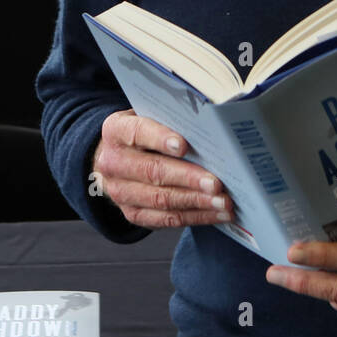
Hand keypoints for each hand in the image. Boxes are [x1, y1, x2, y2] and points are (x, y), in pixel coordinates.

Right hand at [92, 109, 234, 229]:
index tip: (184, 146)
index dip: (160, 139)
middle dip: (188, 178)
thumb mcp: (150, 118)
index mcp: (116, 131)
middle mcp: (112, 163)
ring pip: (161, 200)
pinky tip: (216, 214)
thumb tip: (209, 131)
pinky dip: (195, 217)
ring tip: (223, 203)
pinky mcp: (132, 214)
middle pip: (153, 172)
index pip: (137, 133)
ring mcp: (119, 192)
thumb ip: (171, 121)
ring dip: (196, 202)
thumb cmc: (145, 134)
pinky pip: (166, 219)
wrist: (119, 160)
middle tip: (216, 184)